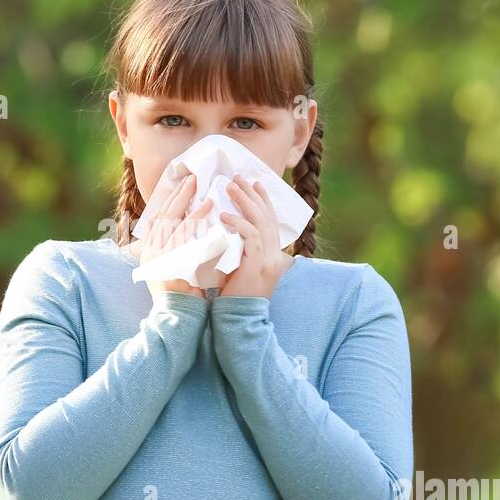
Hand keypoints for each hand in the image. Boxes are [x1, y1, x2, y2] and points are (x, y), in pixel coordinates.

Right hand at [140, 173, 213, 299]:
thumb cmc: (183, 293)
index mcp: (150, 251)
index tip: (186, 183)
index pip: (161, 219)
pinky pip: (183, 236)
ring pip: (173, 224)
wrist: (178, 318)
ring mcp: (158, 258)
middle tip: (193, 178)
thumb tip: (191, 226)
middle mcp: (150, 252)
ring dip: (189, 205)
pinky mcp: (169, 263)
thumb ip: (181, 247)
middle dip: (179, 195)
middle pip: (164, 216)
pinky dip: (195, 221)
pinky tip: (207, 210)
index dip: (173, 200)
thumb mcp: (178, 266)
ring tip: (204, 191)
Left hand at [218, 176, 285, 299]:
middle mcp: (275, 256)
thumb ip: (240, 251)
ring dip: (245, 202)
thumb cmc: (234, 298)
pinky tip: (224, 215)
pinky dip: (238, 223)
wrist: (238, 322)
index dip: (264, 201)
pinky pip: (251, 237)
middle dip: (253, 194)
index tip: (255, 183)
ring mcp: (268, 260)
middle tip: (239, 177)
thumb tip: (226, 231)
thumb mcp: (240, 270)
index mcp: (273, 256)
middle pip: (267, 216)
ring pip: (260, 222)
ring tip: (230, 187)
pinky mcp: (257, 265)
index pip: (271, 221)